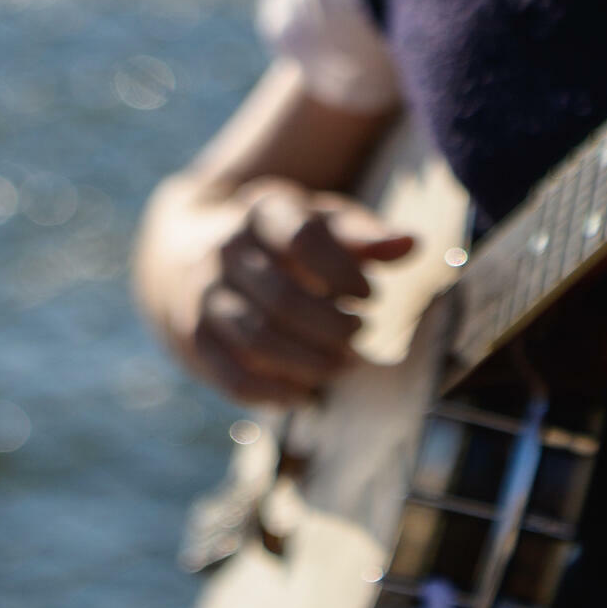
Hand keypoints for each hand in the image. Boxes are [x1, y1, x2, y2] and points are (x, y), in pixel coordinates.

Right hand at [141, 176, 415, 405]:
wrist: (202, 249)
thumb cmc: (287, 238)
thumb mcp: (325, 222)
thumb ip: (367, 236)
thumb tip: (411, 245)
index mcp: (264, 211)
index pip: (302, 239)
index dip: (342, 272)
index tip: (370, 296)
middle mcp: (226, 250)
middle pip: (281, 297)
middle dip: (331, 326)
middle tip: (360, 336)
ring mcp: (205, 294)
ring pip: (255, 338)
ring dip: (307, 361)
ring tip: (343, 366)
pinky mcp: (195, 335)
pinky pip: (229, 373)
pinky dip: (270, 393)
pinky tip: (305, 396)